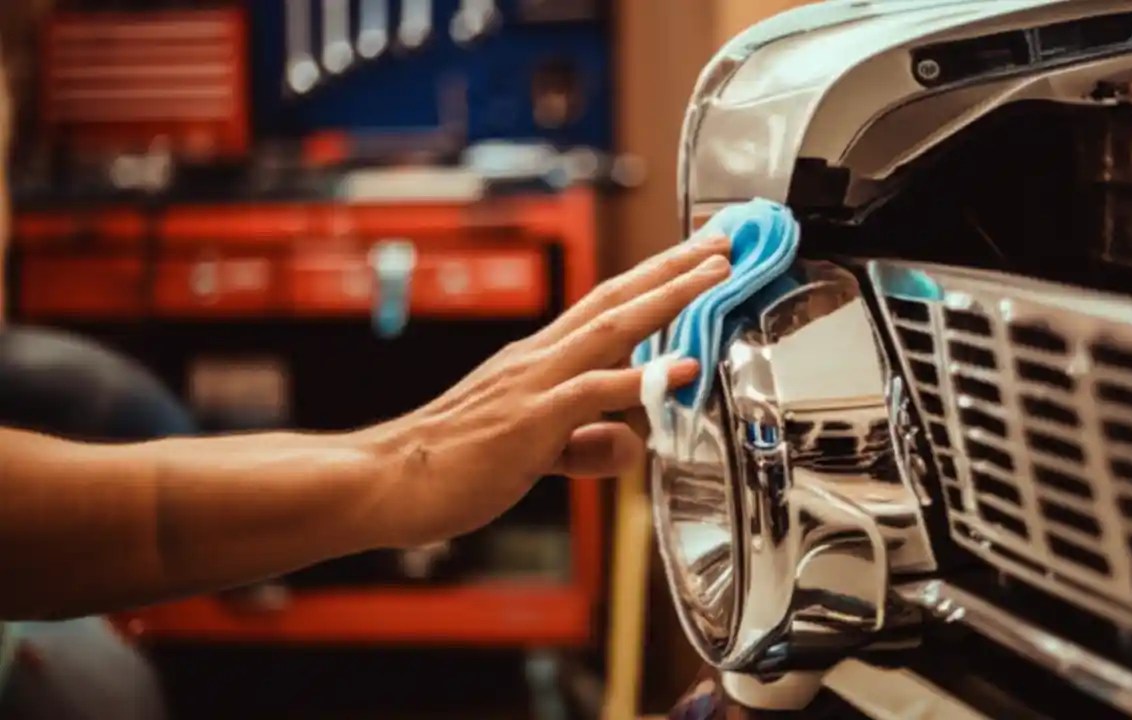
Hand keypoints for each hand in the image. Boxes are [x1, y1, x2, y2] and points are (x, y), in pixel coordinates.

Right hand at [367, 235, 731, 546]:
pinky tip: (682, 370)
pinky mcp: (529, 421)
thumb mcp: (532, 452)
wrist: (384, 480)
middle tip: (720, 243)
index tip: (692, 261)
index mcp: (534, 361)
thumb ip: (582, 444)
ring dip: (668, 298)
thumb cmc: (450, 466)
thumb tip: (626, 443)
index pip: (602, 308)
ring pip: (612, 327)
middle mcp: (537, 360)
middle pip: (616, 300)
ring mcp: (533, 385)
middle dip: (672, 269)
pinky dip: (641, 377)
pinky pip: (593, 391)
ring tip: (715, 275)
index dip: (651, 282)